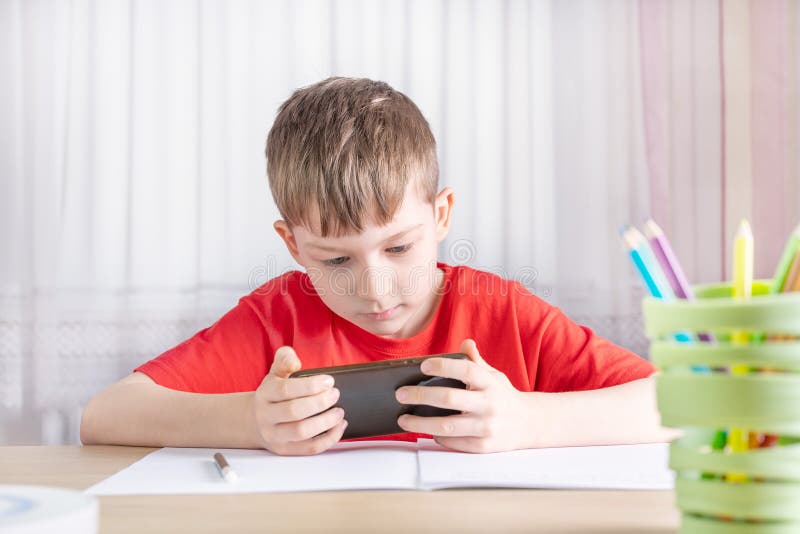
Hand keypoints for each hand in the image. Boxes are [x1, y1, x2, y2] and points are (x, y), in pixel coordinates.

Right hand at [252, 346, 347, 454]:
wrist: (255, 421)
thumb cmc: (273, 394)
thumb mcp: (275, 372)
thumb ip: (284, 359)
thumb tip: (294, 362)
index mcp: (265, 394)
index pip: (285, 390)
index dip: (310, 385)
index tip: (329, 381)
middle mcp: (266, 417)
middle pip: (294, 412)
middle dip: (320, 402)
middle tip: (335, 394)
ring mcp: (275, 436)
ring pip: (302, 432)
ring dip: (326, 422)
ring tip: (339, 412)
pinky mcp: (286, 450)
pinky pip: (310, 448)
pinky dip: (329, 439)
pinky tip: (339, 427)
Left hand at [395, 339, 528, 452]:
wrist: (529, 424)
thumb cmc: (503, 396)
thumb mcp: (494, 376)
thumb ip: (476, 361)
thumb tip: (465, 342)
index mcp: (490, 383)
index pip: (466, 369)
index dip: (444, 366)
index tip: (423, 366)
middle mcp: (489, 404)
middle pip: (449, 399)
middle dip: (421, 396)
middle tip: (401, 394)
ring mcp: (487, 427)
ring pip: (447, 426)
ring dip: (420, 423)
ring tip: (403, 418)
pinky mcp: (483, 446)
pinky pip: (454, 443)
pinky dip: (437, 437)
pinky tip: (427, 431)